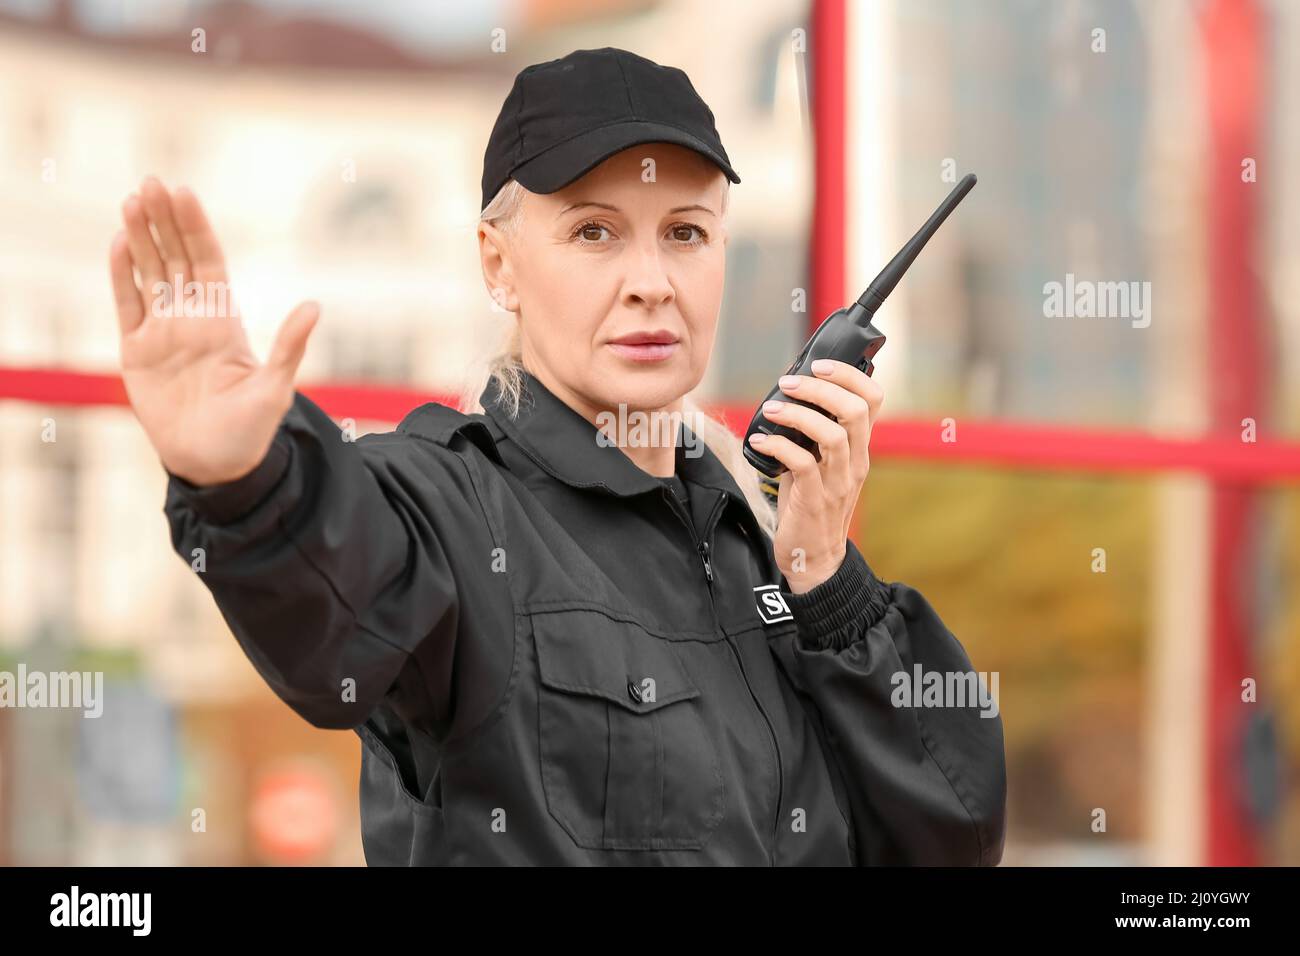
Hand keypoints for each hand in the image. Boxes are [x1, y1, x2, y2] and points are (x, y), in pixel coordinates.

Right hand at [109, 175, 319, 485]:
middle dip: (164, 221)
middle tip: (150, 182)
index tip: (184, 193)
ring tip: (131, 199)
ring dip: (141, 237)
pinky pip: (127, 304)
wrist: (215, 466)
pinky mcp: (137, 352)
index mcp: (224, 321)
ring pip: (149, 273)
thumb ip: (289, 346)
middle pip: (175, 258)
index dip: (196, 228)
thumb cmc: (251, 430)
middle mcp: (193, 319)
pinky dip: (121, 275)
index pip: (208, 262)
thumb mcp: (275, 388)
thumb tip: (315, 306)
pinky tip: (119, 243)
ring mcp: (163, 333)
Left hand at [747, 359, 883, 592]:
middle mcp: (855, 461)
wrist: (814, 558)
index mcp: (859, 448)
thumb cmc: (811, 504)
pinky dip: (778, 446)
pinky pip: (802, 464)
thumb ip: (814, 433)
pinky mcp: (815, 499)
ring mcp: (838, 482)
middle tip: (789, 382)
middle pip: (855, 411)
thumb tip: (789, 396)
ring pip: (832, 435)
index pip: (873, 399)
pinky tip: (760, 440)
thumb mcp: (820, 463)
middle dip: (821, 388)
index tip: (820, 365)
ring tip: (770, 410)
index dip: (849, 375)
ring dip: (797, 414)